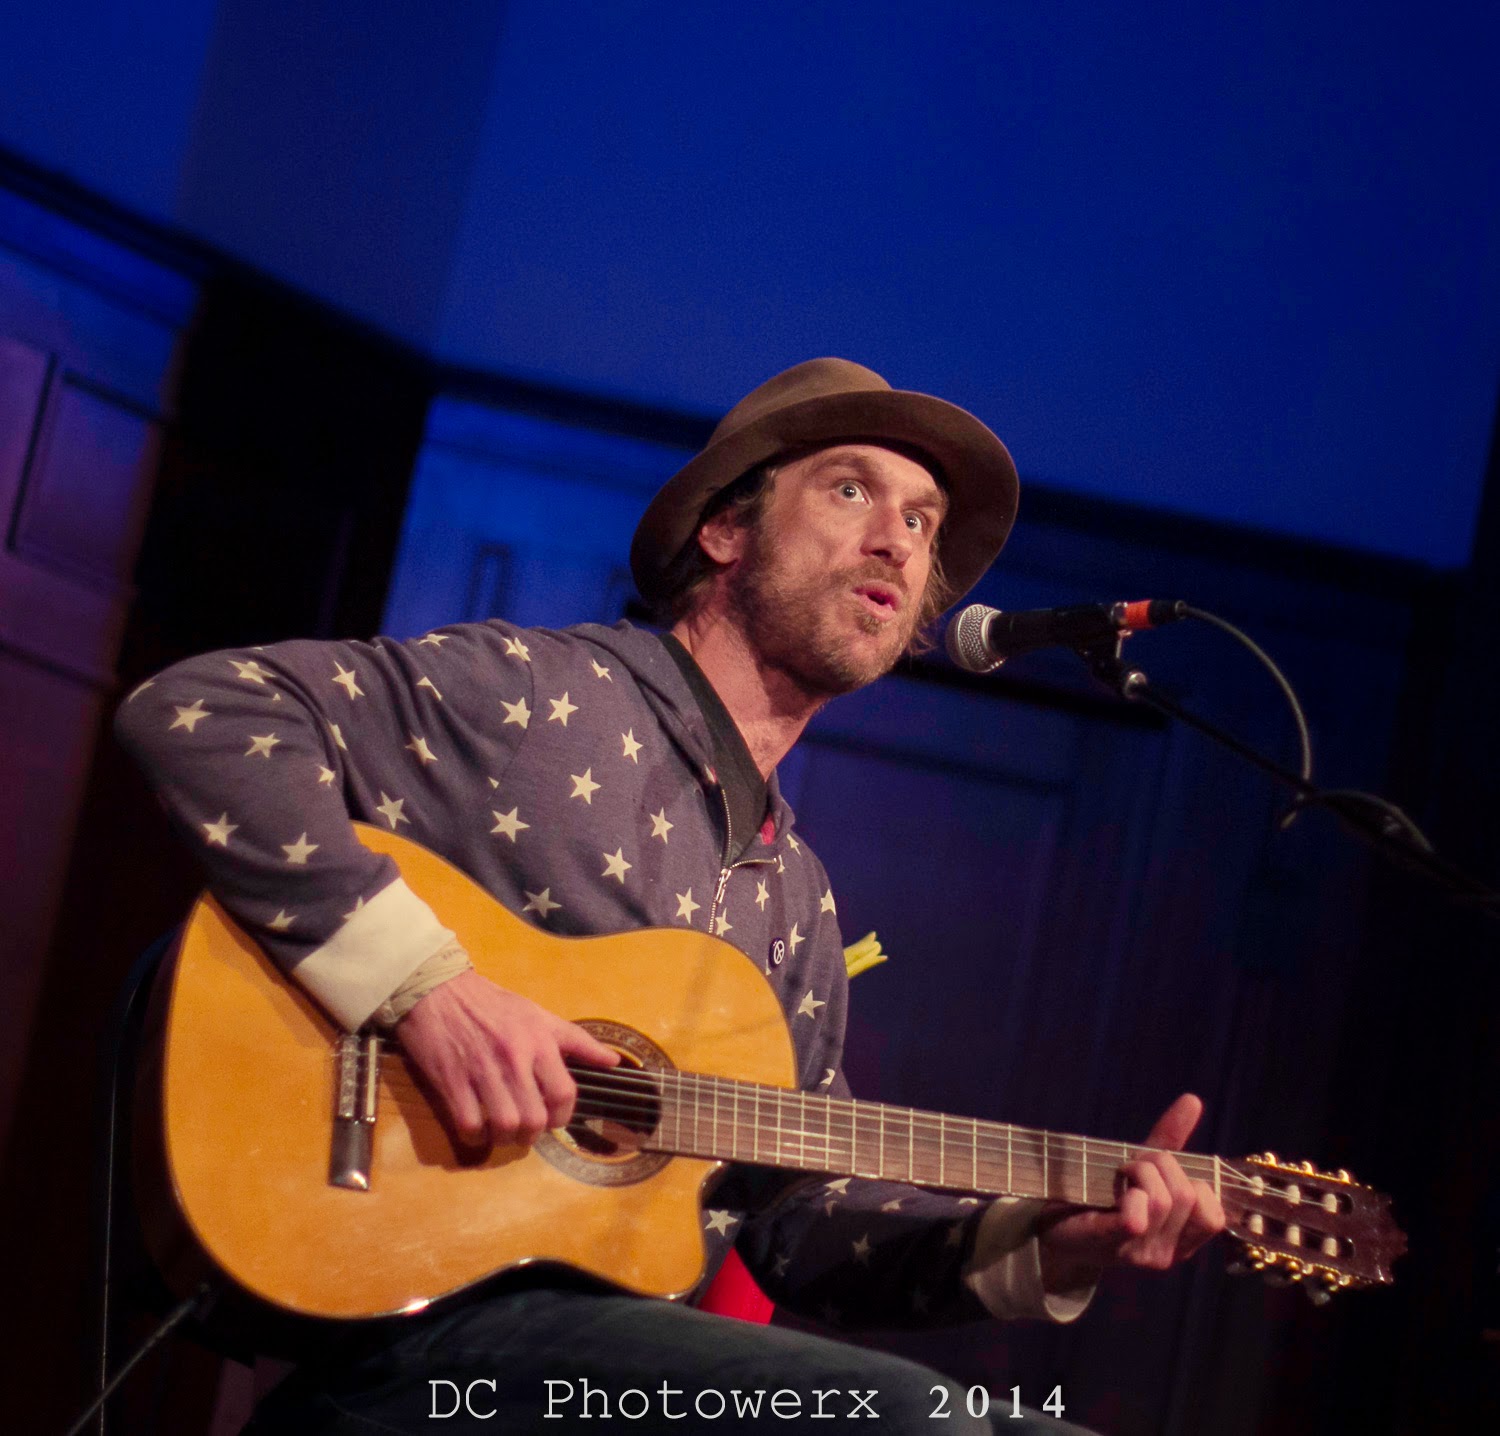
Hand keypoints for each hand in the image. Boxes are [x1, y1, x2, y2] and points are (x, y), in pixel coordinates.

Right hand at [396, 970, 618, 1146]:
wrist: (438, 989)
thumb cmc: (493, 1003)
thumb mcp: (540, 1015)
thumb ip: (577, 1041)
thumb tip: (613, 1061)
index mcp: (539, 1041)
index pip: (564, 1094)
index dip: (563, 1117)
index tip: (553, 1118)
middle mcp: (514, 1058)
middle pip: (535, 1118)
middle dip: (534, 1134)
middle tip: (526, 1130)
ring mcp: (481, 1071)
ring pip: (505, 1125)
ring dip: (506, 1138)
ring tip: (503, 1131)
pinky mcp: (450, 1080)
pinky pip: (469, 1124)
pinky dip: (475, 1136)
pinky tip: (477, 1127)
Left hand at [1035, 1092, 1225, 1292]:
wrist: (1054, 1226)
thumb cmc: (1102, 1196)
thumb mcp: (1141, 1167)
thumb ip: (1170, 1139)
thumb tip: (1193, 1100)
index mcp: (1182, 1240)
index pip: (1214, 1215)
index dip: (1192, 1181)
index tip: (1161, 1172)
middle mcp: (1168, 1253)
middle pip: (1188, 1196)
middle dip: (1161, 1165)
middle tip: (1131, 1166)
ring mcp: (1142, 1253)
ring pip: (1163, 1200)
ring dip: (1140, 1172)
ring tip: (1120, 1175)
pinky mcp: (1113, 1244)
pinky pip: (1136, 1219)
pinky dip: (1129, 1196)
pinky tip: (1116, 1192)